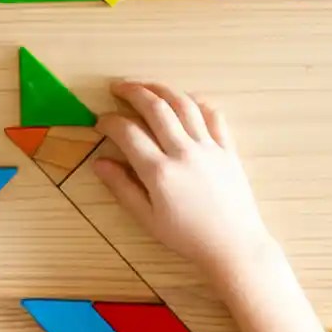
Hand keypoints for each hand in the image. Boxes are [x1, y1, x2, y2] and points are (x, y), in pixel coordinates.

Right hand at [93, 82, 274, 278]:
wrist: (233, 245)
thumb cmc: (187, 237)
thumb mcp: (147, 219)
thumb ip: (122, 188)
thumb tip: (99, 163)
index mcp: (160, 172)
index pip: (128, 133)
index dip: (109, 122)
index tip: (100, 122)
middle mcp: (184, 152)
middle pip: (156, 108)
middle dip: (133, 92)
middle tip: (117, 87)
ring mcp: (209, 147)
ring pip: (184, 104)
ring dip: (162, 89)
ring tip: (147, 86)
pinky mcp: (228, 149)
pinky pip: (213, 115)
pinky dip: (197, 102)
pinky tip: (186, 100)